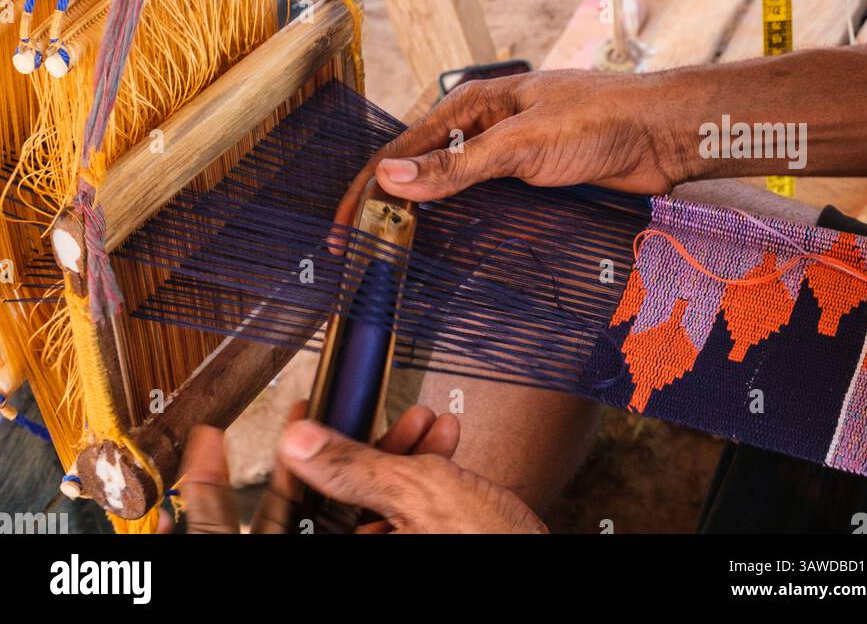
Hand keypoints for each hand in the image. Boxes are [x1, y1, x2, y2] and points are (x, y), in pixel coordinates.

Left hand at [176, 404, 543, 534]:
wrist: (549, 568)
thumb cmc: (500, 555)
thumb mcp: (424, 497)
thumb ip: (355, 466)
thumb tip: (300, 439)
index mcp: (331, 566)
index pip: (237, 528)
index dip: (209, 484)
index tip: (204, 441)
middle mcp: (344, 569)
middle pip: (311, 507)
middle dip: (340, 446)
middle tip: (331, 409)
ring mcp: (374, 565)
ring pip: (358, 510)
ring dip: (389, 457)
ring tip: (423, 424)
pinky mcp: (402, 560)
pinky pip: (387, 524)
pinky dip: (410, 484)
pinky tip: (436, 448)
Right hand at [337, 69, 677, 220]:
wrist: (661, 132)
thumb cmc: (597, 121)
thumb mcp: (519, 145)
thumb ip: (456, 165)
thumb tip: (390, 178)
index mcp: (471, 104)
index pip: (401, 150)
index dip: (366, 190)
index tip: (342, 231)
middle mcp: (483, 125)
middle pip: (420, 168)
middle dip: (386, 206)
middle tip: (358, 252)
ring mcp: (507, 153)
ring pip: (450, 189)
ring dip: (422, 218)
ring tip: (391, 257)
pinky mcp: (532, 179)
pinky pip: (483, 203)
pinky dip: (460, 224)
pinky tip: (449, 249)